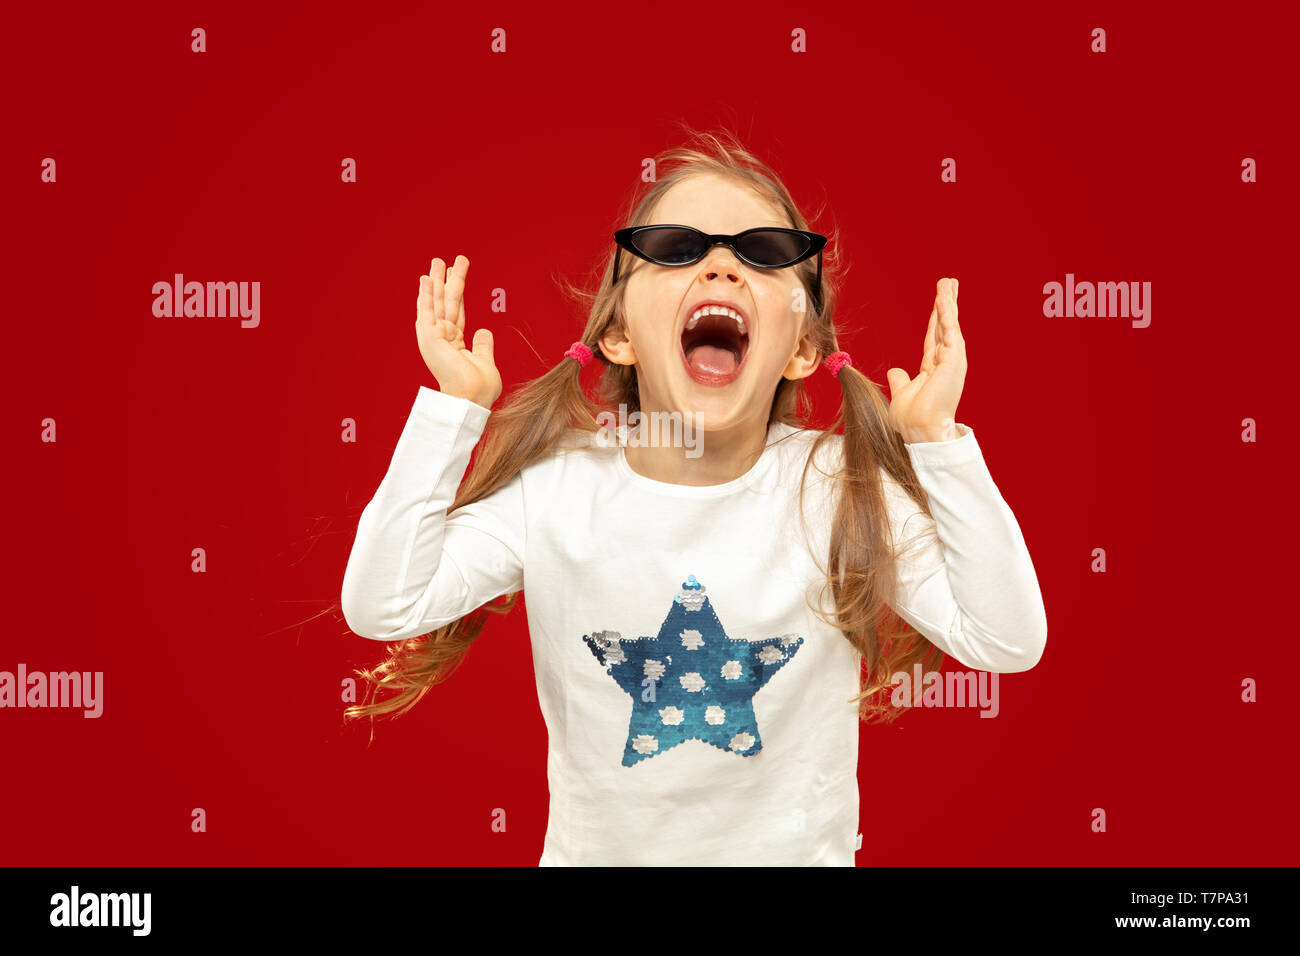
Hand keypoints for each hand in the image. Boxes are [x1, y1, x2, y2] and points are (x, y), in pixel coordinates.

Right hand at [415, 255, 501, 408]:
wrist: (471, 398)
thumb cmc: (479, 388)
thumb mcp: (485, 361)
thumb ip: (483, 345)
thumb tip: (484, 330)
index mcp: (455, 344)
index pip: (456, 312)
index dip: (457, 292)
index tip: (456, 275)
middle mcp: (442, 339)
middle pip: (445, 303)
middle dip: (446, 281)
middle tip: (446, 260)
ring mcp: (434, 338)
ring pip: (435, 303)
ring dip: (435, 281)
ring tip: (437, 261)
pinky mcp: (429, 338)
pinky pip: (426, 311)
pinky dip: (425, 295)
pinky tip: (425, 279)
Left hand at [885, 277, 966, 442]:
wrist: (920, 428)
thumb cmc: (911, 417)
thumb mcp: (902, 392)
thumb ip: (900, 379)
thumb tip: (894, 371)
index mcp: (933, 368)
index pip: (935, 337)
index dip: (936, 318)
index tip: (938, 301)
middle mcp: (945, 362)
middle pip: (946, 326)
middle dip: (947, 304)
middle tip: (950, 282)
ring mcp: (951, 360)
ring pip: (950, 325)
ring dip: (949, 302)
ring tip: (949, 282)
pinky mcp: (954, 360)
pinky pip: (949, 331)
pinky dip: (946, 313)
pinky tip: (943, 297)